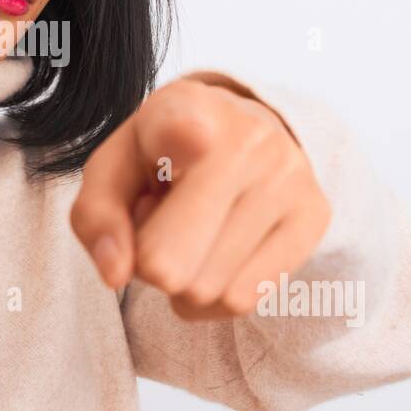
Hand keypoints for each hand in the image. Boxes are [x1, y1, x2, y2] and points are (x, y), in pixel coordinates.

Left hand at [69, 73, 331, 320]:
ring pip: (205, 288)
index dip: (183, 145)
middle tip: (161, 227)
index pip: (184, 132)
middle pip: (168, 263)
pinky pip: (240, 300)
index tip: (192, 147)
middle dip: (149, 264)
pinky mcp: (314, 215)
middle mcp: (247, 137)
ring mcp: (288, 176)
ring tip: (193, 235)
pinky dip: (213, 298)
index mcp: (185, 109)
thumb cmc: (162, 157)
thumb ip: (96, 217)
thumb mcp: (113, 169)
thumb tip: (117, 274)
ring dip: (183, 281)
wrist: (245, 131)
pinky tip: (217, 257)